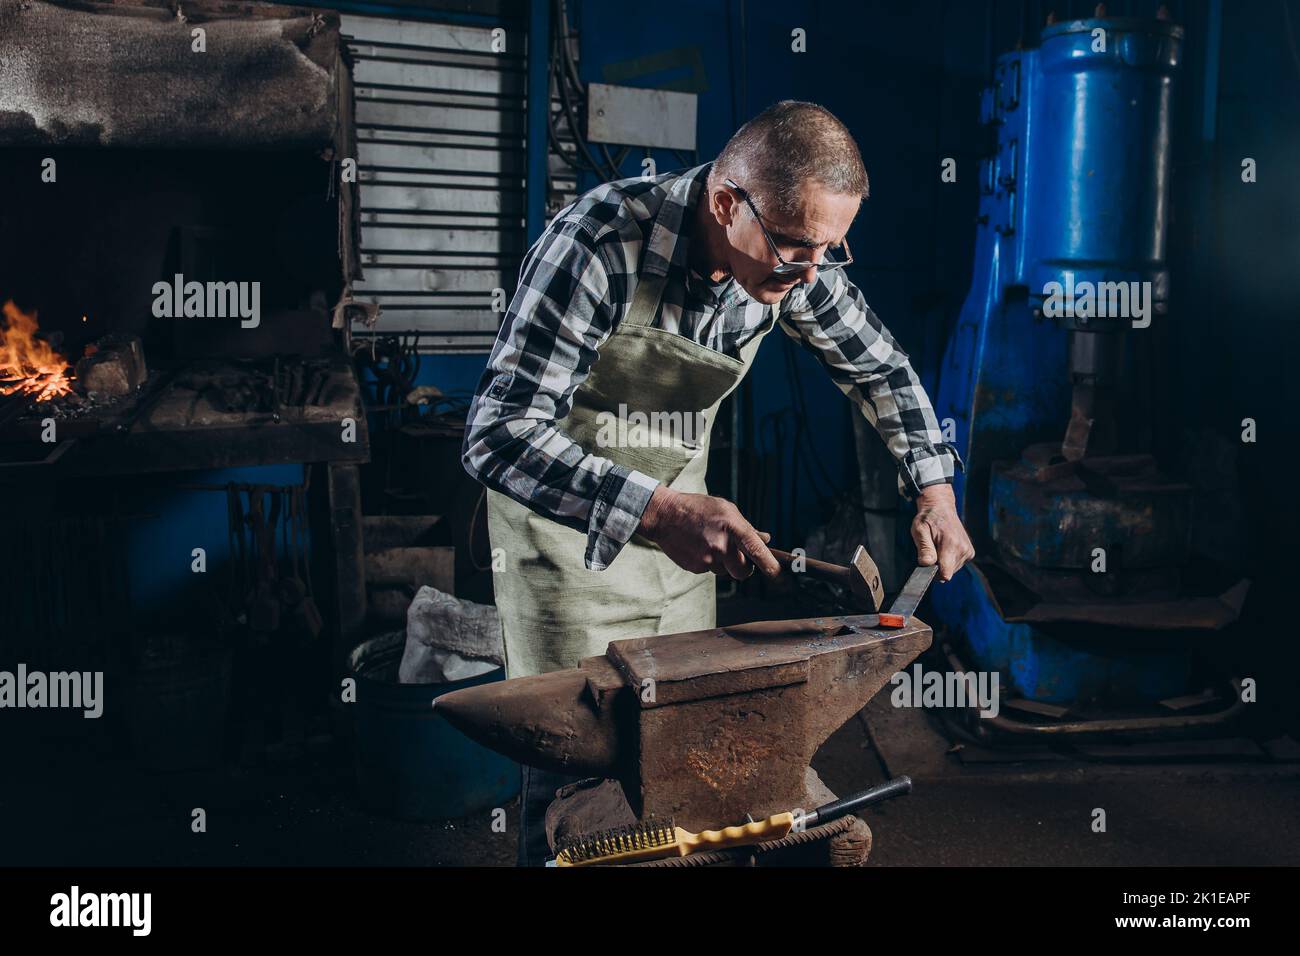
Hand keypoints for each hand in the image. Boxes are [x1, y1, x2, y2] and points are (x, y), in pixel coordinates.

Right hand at [639, 486, 780, 579]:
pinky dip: (708, 562)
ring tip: (709, 543)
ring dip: (723, 563)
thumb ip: (746, 527)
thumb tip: (765, 539)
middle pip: (743, 572)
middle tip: (737, 557)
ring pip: (725, 572)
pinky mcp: (695, 568)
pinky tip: (698, 547)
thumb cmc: (698, 509)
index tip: (779, 576)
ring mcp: (707, 558)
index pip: (757, 550)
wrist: (664, 515)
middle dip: (744, 568)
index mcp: (732, 526)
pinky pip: (710, 571)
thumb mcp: (725, 509)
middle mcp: (721, 545)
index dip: (770, 565)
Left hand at [911, 483, 974, 581]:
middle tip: (931, 548)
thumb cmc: (928, 518)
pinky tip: (945, 546)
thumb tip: (927, 564)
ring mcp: (968, 551)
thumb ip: (924, 548)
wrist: (941, 507)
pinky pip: (956, 565)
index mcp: (951, 544)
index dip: (933, 573)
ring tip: (938, 545)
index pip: (945, 574)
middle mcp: (963, 549)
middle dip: (936, 565)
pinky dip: (948, 559)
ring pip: (951, 570)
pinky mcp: (970, 552)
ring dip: (942, 562)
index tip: (928, 564)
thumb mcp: (919, 530)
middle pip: (947, 573)